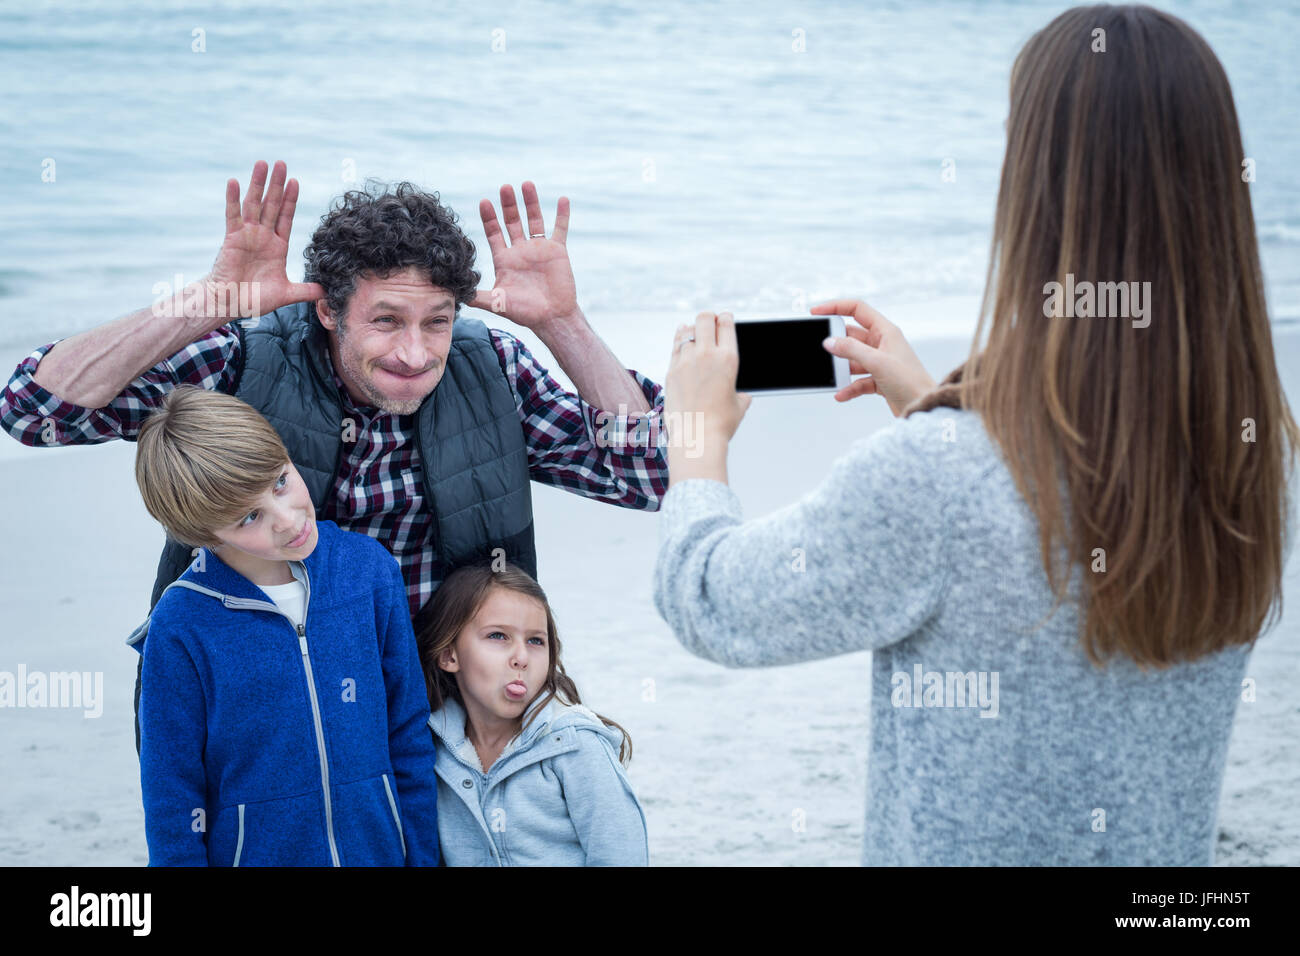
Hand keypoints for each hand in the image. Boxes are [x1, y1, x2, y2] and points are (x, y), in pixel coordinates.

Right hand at [207, 160, 324, 321]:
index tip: (295, 181)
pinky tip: (234, 181)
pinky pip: (232, 215)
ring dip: (258, 184)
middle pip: (271, 205)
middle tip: (281, 163)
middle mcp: (263, 237)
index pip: (285, 217)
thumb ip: (306, 290)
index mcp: (277, 247)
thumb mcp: (286, 293)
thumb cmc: (255, 299)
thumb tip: (327, 291)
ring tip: (262, 163)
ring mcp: (247, 235)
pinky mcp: (232, 238)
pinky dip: (233, 199)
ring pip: (254, 204)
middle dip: (277, 184)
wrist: (231, 304)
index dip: (290, 200)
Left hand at [470, 182, 579, 330]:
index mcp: (504, 259)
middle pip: (512, 221)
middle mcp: (520, 250)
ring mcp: (539, 249)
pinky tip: (563, 199)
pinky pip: (560, 229)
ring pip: (534, 220)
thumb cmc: (524, 312)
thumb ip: (478, 296)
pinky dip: (562, 215)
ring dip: (531, 202)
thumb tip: (456, 294)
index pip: (494, 233)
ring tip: (526, 184)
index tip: (484, 202)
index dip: (489, 218)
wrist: (552, 318)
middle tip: (504, 187)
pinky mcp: (557, 251)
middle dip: (508, 205)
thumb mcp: (497, 303)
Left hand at [665, 312, 752, 450]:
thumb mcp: (740, 405)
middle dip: (708, 317)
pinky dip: (680, 339)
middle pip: (704, 319)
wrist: (697, 438)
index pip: (726, 324)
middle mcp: (706, 355)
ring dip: (692, 329)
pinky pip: (675, 347)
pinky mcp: (671, 371)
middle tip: (710, 319)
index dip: (725, 317)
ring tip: (694, 329)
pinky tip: (682, 335)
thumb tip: (741, 396)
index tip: (724, 318)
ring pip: (687, 332)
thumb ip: (741, 393)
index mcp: (728, 359)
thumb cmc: (720, 424)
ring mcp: (686, 362)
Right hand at [814, 299, 936, 416]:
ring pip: (853, 359)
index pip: (858, 309)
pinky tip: (841, 394)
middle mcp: (883, 344)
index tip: (817, 313)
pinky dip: (849, 387)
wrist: (924, 408)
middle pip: (852, 335)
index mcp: (886, 331)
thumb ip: (851, 350)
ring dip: (842, 368)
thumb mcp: (877, 362)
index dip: (836, 307)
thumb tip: (829, 342)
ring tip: (832, 375)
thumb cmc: (910, 382)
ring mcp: (880, 362)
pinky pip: (858, 380)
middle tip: (822, 350)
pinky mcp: (879, 380)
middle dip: (837, 344)